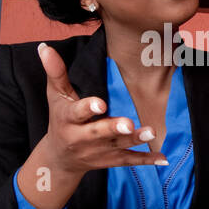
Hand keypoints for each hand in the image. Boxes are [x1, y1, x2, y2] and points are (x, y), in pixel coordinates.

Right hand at [36, 42, 167, 173]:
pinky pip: (129, 161)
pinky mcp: (110, 160)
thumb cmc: (60, 119)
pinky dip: (146, 160)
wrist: (59, 159)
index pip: (77, 113)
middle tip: (128, 123)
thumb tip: (45, 47)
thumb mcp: (55, 96)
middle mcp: (82, 138)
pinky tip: (163, 158)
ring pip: (118, 146)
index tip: (101, 103)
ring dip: (135, 140)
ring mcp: (98, 151)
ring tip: (151, 132)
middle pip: (99, 133)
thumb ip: (55, 72)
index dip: (88, 108)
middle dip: (113, 129)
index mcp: (68, 119)